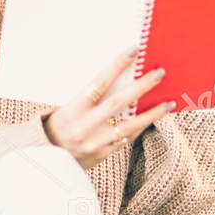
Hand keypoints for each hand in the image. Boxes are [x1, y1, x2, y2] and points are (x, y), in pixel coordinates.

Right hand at [44, 48, 175, 171]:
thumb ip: (89, 98)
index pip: (99, 83)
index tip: (134, 51)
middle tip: (159, 73)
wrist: (45, 162)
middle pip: (118, 102)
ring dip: (152, 113)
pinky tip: (153, 118)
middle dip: (141, 86)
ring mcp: (95, 143)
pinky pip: (127, 140)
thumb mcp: (66, 109)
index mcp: (72, 110)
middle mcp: (84, 126)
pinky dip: (140, 127)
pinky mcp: (102, 155)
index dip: (117, 66)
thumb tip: (119, 79)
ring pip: (129, 125)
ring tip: (168, 103)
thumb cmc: (58, 129)